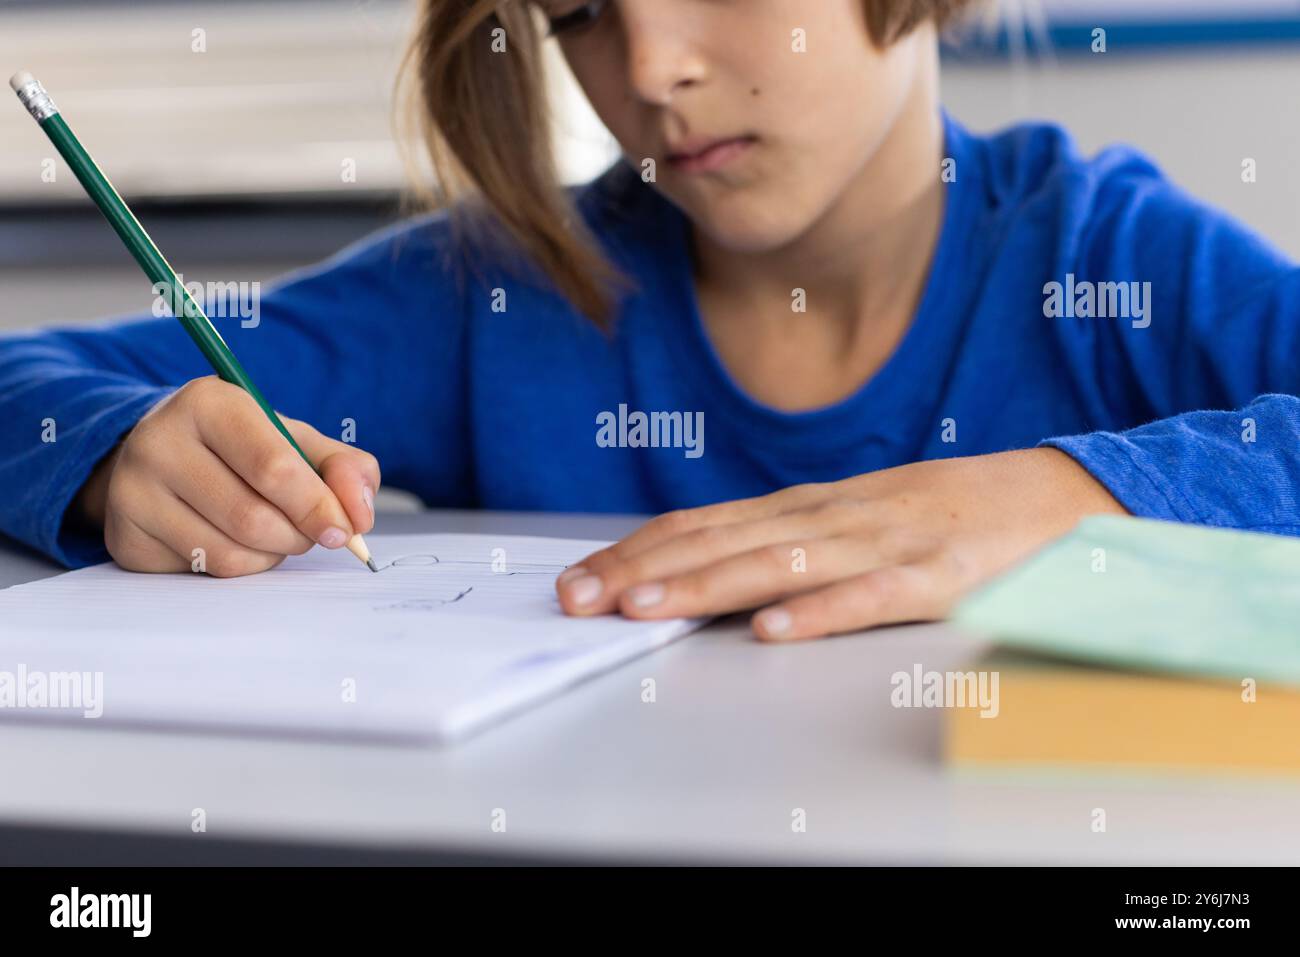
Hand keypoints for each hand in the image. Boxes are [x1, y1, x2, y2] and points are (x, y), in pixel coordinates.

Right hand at [76, 375, 379, 576]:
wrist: (164, 458)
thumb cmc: (244, 448)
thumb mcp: (296, 441)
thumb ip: (344, 468)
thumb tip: (360, 513)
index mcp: (208, 403)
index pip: (272, 467)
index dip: (317, 506)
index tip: (345, 530)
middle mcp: (158, 442)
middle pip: (252, 518)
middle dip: (298, 535)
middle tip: (312, 531)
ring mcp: (132, 492)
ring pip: (229, 554)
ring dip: (272, 555)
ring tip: (273, 531)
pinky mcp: (125, 538)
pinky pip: (204, 573)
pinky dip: (239, 567)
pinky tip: (233, 539)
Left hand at [556, 448, 1126, 640]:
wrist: (1059, 493)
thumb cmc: (947, 512)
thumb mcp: (854, 520)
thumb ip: (789, 541)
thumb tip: (710, 569)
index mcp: (807, 508)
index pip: (702, 525)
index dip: (636, 552)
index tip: (579, 580)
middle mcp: (832, 518)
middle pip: (721, 543)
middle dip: (642, 571)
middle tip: (575, 598)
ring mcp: (884, 543)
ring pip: (780, 565)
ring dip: (705, 586)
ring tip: (644, 608)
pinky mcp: (939, 576)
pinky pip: (873, 597)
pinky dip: (822, 612)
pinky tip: (774, 630)